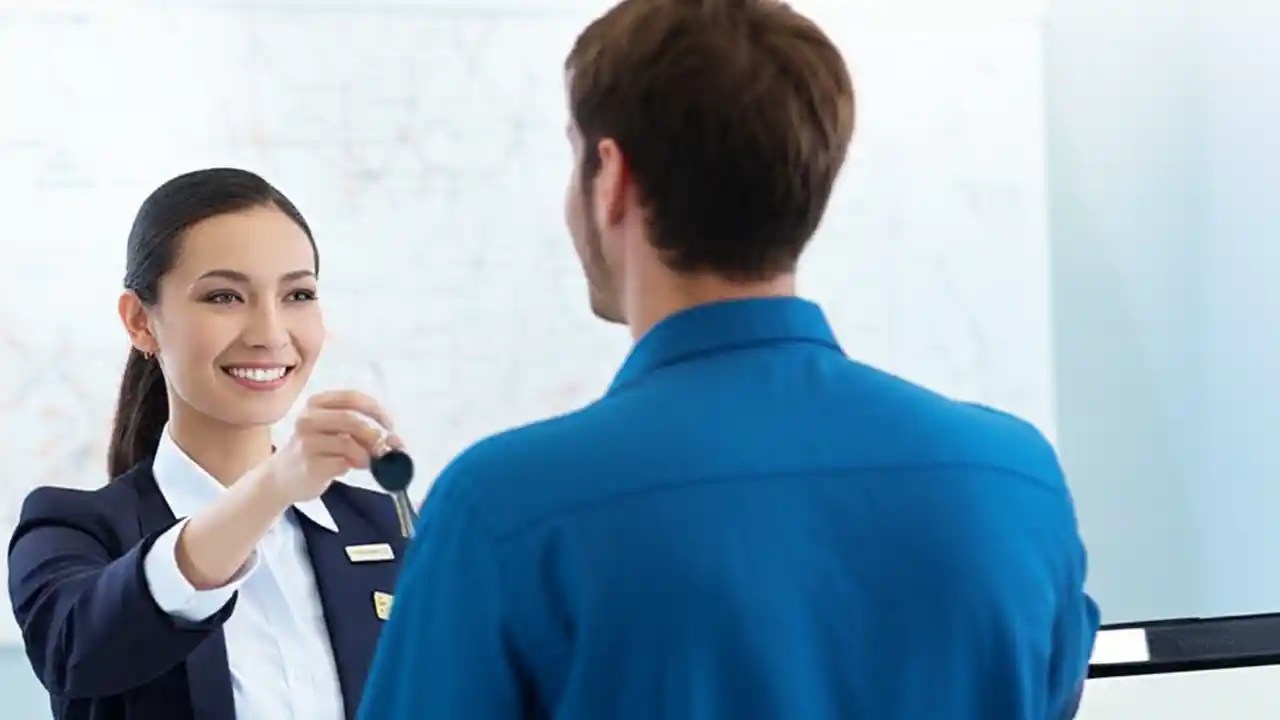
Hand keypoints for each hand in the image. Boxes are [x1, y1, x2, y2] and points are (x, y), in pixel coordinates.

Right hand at [263, 390, 402, 505]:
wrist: (281, 478)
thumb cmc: (315, 451)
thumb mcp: (334, 431)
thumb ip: (361, 429)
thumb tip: (397, 441)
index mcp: (316, 403)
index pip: (353, 398)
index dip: (377, 410)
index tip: (390, 425)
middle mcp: (308, 419)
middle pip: (352, 419)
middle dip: (376, 434)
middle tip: (387, 447)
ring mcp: (307, 442)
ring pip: (349, 442)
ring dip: (368, 453)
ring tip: (368, 460)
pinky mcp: (310, 465)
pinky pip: (343, 462)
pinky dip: (356, 465)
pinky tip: (352, 467)